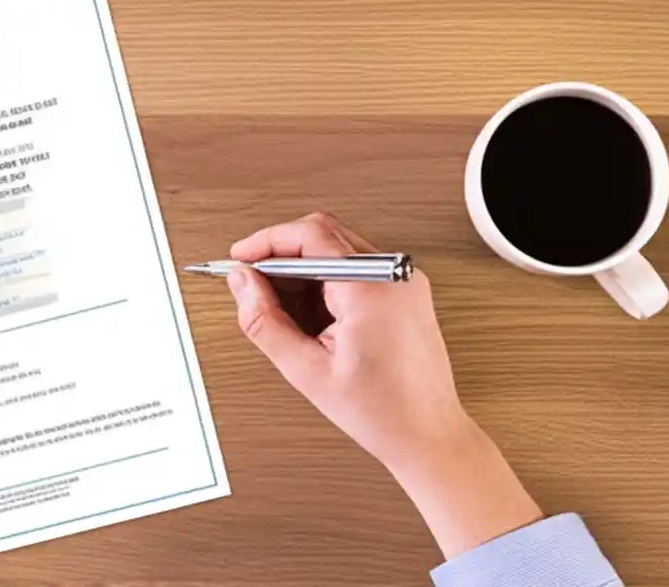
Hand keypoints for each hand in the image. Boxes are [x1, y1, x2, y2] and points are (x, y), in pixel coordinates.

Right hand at [227, 212, 540, 556]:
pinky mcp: (405, 290)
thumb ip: (264, 321)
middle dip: (282, 256)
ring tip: (288, 315)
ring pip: (338, 248)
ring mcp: (404, 280)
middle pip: (323, 235)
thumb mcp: (306, 370)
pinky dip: (326, 282)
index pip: (309, 235)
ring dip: (304, 271)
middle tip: (255, 288)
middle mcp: (394, 274)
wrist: (427, 434)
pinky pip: (356, 267)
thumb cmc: (382, 412)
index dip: (266, 241)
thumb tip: (242, 284)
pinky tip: (315, 318)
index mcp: (371, 288)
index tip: (241, 258)